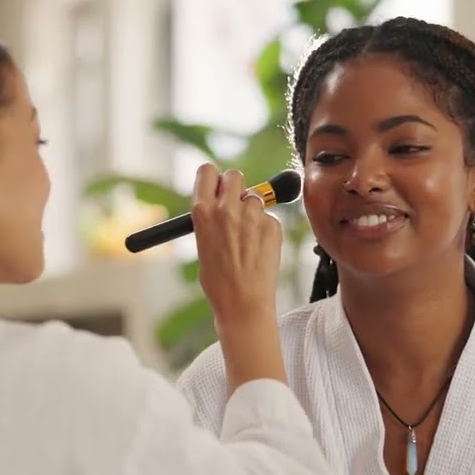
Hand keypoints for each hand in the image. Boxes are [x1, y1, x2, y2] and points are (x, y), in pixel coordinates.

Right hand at [190, 164, 282, 324]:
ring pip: (255, 198)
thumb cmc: (219, 281)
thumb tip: (224, 202)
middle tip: (236, 206)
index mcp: (202, 212)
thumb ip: (212, 219)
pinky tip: (259, 251)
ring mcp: (252, 215)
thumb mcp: (203, 245)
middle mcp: (226, 208)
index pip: (207, 171)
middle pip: (235, 175)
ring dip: (252, 211)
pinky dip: (265, 230)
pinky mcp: (272, 225)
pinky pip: (269, 218)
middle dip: (236, 188)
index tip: (218, 187)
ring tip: (247, 240)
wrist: (243, 303)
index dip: (214, 179)